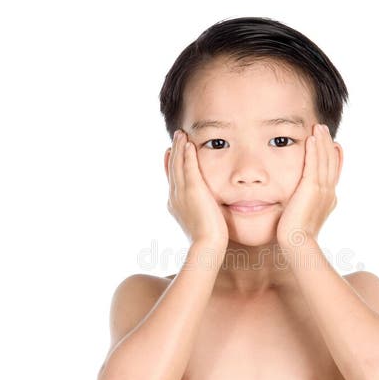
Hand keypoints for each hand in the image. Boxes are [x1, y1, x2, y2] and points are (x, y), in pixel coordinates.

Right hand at [167, 130, 228, 248]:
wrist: (207, 245)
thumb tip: (204, 208)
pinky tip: (189, 143)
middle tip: (176, 136)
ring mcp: (182, 193)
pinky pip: (188, 167)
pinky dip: (187, 154)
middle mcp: (174, 196)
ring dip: (179, 148)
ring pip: (178, 164)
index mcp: (174, 204)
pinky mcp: (193, 190)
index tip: (171, 152)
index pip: (171, 179)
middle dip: (174, 151)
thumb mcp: (199, 221)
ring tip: (181, 134)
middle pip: (172, 168)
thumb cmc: (208, 239)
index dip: (171, 164)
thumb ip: (199, 211)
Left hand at [276, 123, 341, 248]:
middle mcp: (329, 192)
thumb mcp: (301, 216)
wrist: (297, 243)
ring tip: (319, 127)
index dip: (333, 157)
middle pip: (331, 162)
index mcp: (328, 199)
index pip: (333, 172)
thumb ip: (302, 205)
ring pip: (325, 160)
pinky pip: (314, 164)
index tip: (331, 144)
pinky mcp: (312, 188)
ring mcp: (322, 190)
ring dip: (322, 142)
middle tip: (324, 128)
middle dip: (328, 144)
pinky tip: (311, 138)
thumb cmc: (295, 236)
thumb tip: (297, 200)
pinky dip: (314, 150)